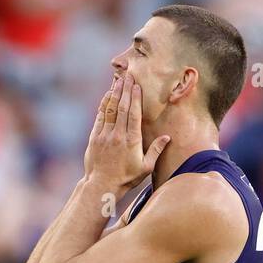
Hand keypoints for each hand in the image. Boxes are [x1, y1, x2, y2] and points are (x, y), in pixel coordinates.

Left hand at [83, 73, 169, 194]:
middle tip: (128, 76)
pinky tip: (108, 95)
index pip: (134, 114)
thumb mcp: (145, 168)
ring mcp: (105, 135)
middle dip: (125, 90)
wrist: (101, 186)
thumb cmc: (126, 178)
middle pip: (122, 107)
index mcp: (131, 141)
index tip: (137, 86)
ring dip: (114, 93)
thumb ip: (156, 151)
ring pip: (110, 109)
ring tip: (118, 81)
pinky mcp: (95, 137)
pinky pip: (100, 116)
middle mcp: (118, 135)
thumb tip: (167, 137)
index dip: (135, 98)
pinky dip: (104, 104)